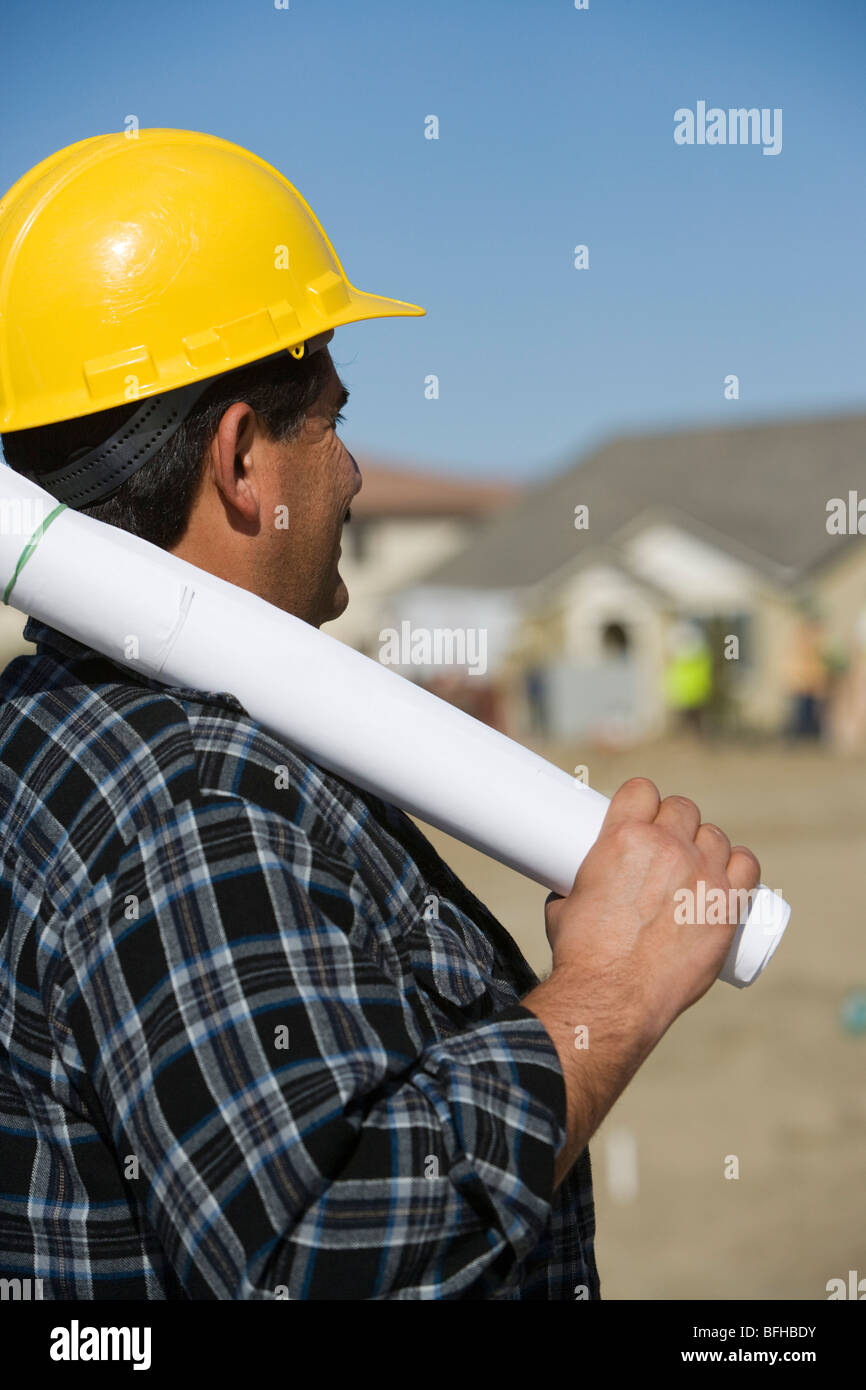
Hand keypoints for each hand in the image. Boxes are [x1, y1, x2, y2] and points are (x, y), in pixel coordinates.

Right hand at [544, 777, 760, 1037]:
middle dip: (673, 822)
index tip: (642, 814)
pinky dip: (738, 866)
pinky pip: (747, 865)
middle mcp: (667, 847)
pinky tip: (729, 874)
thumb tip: (570, 885)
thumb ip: (576, 884)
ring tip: (694, 866)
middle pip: (683, 809)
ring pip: (714, 835)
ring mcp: (702, 874)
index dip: (643, 800)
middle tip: (665, 847)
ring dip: (704, 844)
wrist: (613, 996)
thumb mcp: (565, 903)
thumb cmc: (582, 955)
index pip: (643, 790)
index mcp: (623, 837)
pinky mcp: (728, 905)